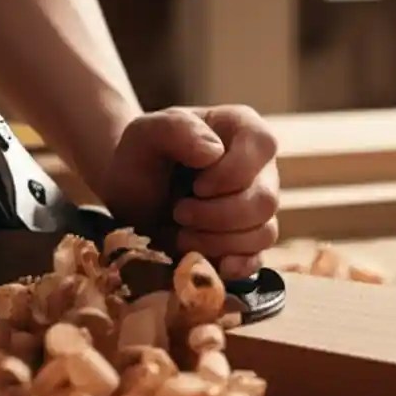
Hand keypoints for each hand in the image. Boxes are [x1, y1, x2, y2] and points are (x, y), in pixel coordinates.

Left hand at [100, 106, 279, 279]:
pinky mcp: (249, 242)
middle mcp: (261, 169)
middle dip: (217, 215)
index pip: (262, 146)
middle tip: (179, 213)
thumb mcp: (145, 133)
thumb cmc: (141, 157)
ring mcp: (258, 208)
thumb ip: (176, 129)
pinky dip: (234, 266)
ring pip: (263, 233)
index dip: (232, 173)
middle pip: (264, 200)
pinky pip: (257, 258)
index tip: (196, 186)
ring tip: (181, 235)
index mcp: (243, 130)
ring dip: (217, 242)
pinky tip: (214, 265)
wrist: (130, 195)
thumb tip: (213, 152)